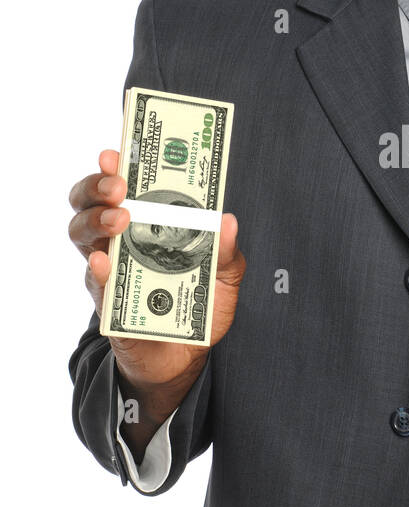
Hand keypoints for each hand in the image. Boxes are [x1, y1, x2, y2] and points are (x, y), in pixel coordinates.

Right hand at [68, 148, 245, 421]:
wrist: (186, 357)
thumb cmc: (201, 305)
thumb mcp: (225, 274)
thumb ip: (228, 250)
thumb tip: (228, 221)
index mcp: (146, 223)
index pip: (123, 184)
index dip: (115, 164)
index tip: (118, 149)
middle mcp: (119, 239)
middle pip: (88, 201)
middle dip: (98, 186)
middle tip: (119, 185)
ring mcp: (108, 269)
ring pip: (82, 234)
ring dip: (96, 220)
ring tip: (118, 218)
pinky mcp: (106, 303)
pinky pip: (95, 282)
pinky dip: (98, 269)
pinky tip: (104, 260)